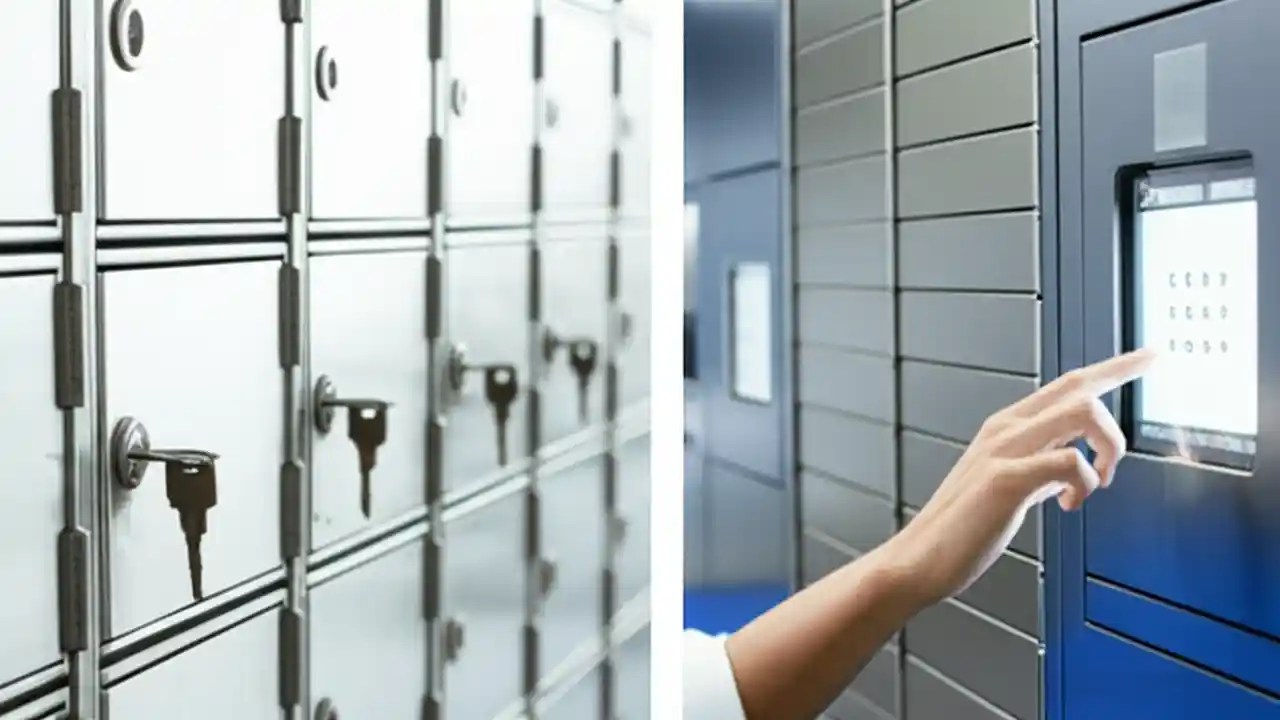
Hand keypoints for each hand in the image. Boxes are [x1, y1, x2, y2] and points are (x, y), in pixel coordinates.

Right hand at [885, 348, 1157, 606]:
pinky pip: (1069, 461)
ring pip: (1082, 411)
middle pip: (1078, 384)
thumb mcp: (1008, 488)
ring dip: (1108, 446)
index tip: (1148, 357)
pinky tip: (1070, 503)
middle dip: (1123, 380)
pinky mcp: (1006, 479)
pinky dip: (1084, 483)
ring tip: (1099, 480)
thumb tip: (1073, 467)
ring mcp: (1004, 451)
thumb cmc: (960, 530)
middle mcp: (1005, 429)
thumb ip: (1040, 470)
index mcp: (1005, 428)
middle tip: (1150, 383)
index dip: (1112, 368)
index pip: (1066, 384)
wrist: (919, 559)